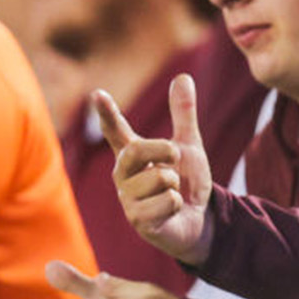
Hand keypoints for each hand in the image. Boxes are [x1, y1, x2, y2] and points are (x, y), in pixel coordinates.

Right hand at [96, 74, 214, 264]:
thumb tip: (182, 77)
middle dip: (165, 152)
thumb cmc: (187, 183)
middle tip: (176, 162)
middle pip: (136, 150)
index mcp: (133, 154)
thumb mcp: (188, 145)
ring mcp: (127, 200)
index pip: (116, 131)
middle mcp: (123, 176)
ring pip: (159, 178)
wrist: (200, 219)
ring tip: (172, 193)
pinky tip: (171, 210)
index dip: (108, 113)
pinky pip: (166, 201)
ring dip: (176, 184)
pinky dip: (178, 203)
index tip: (98, 94)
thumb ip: (183, 113)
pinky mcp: (138, 221)